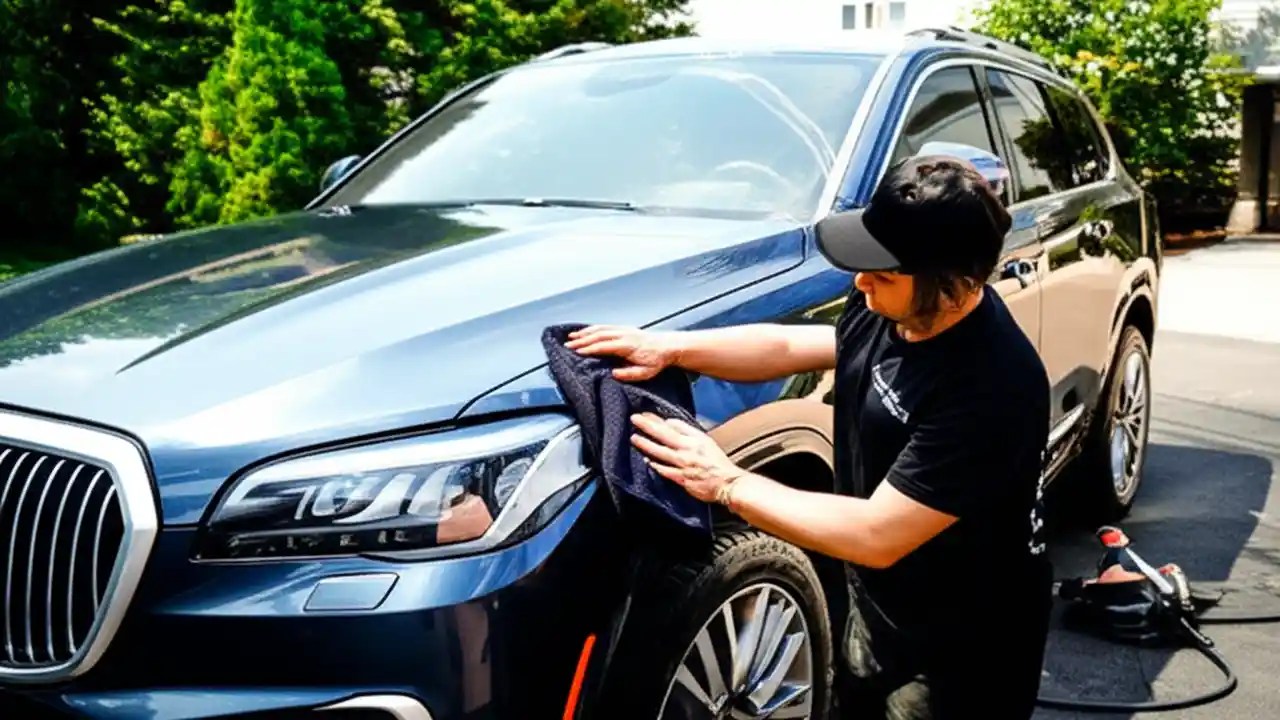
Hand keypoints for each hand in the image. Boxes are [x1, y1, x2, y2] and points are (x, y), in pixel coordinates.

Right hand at [565, 325, 680, 381]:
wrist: (668, 346)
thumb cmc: (657, 360)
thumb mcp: (646, 372)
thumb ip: (630, 374)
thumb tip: (613, 374)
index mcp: (628, 346)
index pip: (604, 346)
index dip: (589, 348)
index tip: (577, 352)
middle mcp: (624, 335)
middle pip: (599, 335)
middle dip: (582, 340)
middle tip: (568, 345)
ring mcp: (624, 330)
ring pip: (601, 329)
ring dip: (585, 332)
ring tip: (571, 337)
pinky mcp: (624, 328)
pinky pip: (606, 326)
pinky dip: (593, 328)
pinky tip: (586, 331)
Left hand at [630, 412, 745, 502]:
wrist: (728, 483)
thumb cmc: (717, 462)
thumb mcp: (705, 441)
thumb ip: (687, 432)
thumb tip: (669, 423)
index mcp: (695, 439)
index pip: (673, 425)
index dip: (658, 419)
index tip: (645, 414)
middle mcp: (688, 450)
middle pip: (664, 435)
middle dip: (648, 425)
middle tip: (634, 418)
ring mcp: (684, 465)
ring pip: (661, 452)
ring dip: (646, 444)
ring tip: (634, 437)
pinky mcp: (682, 479)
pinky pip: (665, 470)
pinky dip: (655, 465)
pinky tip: (646, 460)